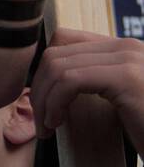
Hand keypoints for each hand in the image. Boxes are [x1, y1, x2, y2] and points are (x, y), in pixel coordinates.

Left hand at [29, 27, 143, 150]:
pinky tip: (57, 123)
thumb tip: (46, 85)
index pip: (66, 40)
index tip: (42, 100)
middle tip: (41, 119)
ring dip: (43, 99)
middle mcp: (127, 46)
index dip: (44, 70)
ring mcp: (128, 58)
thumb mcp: (120, 100)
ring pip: (58, 65)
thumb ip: (93, 83)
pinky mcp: (126, 77)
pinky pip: (69, 81)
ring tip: (48, 125)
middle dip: (38, 87)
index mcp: (124, 49)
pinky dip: (54, 103)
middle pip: (56, 51)